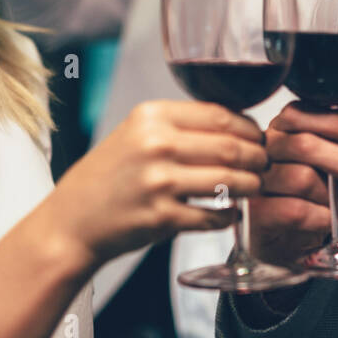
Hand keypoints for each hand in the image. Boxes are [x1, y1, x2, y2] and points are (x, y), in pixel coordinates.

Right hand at [44, 100, 267, 271]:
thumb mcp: (134, 134)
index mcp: (151, 116)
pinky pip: (214, 215)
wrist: (71, 222)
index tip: (258, 137)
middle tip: (265, 165)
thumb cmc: (107, 178)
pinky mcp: (162, 217)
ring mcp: (159, 182)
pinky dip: (229, 216)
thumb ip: (177, 126)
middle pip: (232, 146)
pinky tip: (231, 214)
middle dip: (258, 157)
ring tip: (255, 188)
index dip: (249, 128)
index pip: (221, 114)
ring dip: (252, 186)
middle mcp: (156, 144)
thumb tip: (234, 124)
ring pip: (231, 180)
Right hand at [248, 102, 337, 264]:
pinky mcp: (254, 213)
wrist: (290, 238)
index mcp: (278, 131)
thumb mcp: (332, 161)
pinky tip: (328, 219)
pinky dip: (321, 217)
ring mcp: (255, 181)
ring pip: (301, 178)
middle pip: (302, 144)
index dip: (331, 120)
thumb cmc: (313, 194)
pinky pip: (294, 211)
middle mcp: (262, 152)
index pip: (297, 114)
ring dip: (329, 195)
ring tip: (336, 205)